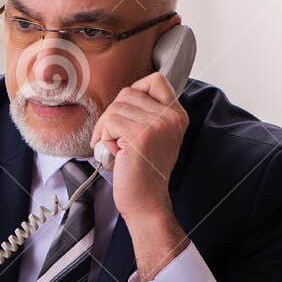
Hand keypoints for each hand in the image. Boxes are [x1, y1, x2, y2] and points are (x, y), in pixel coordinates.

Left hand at [91, 71, 189, 277]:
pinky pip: (110, 121)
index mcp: (177, 115)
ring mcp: (159, 124)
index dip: (134, 91)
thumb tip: (124, 94)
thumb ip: (146, 113)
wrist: (145, 202)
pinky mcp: (142, 134)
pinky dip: (103, 137)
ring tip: (113, 148)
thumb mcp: (152, 135)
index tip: (126, 115)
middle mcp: (172, 116)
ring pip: (116, 106)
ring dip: (105, 127)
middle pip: (128, 92)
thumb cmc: (141, 171)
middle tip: (112, 138)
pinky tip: (112, 153)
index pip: (155, 79)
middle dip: (112, 114)